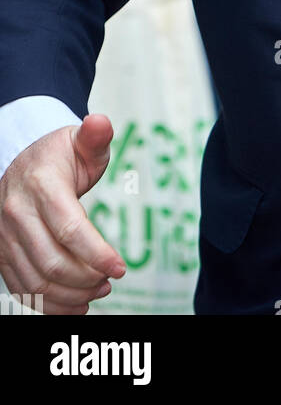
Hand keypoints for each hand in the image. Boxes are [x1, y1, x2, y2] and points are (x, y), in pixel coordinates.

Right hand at [0, 113, 126, 313]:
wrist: (19, 162)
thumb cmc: (58, 156)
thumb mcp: (79, 142)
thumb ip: (95, 136)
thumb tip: (101, 123)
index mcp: (41, 184)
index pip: (69, 229)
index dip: (97, 254)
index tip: (121, 267)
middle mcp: (17, 214)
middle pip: (53, 262)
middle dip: (87, 279)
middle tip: (111, 281)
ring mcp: (6, 237)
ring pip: (37, 281)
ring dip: (71, 295)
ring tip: (99, 290)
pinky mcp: (3, 254)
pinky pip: (22, 289)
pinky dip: (49, 305)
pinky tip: (75, 304)